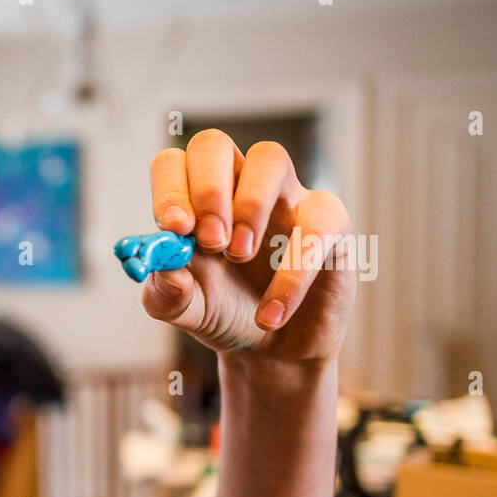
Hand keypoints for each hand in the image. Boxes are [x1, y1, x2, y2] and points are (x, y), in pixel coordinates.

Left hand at [144, 130, 356, 362]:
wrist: (273, 351)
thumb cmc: (225, 313)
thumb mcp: (186, 311)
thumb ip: (166, 295)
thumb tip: (165, 270)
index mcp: (193, 201)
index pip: (172, 164)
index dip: (169, 189)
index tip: (173, 228)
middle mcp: (236, 188)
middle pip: (213, 145)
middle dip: (207, 190)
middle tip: (210, 241)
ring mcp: (285, 198)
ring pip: (269, 158)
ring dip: (249, 205)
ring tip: (239, 257)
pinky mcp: (331, 225)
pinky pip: (316, 227)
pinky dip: (291, 275)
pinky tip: (270, 314)